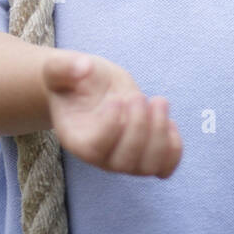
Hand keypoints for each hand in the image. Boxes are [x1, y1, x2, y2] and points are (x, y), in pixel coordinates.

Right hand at [43, 50, 181, 177]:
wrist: (88, 91)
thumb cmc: (72, 81)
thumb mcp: (59, 68)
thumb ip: (65, 67)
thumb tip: (84, 67)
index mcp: (77, 139)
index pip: (96, 147)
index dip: (111, 125)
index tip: (116, 99)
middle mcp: (101, 157)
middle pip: (125, 162)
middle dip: (139, 126)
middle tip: (137, 96)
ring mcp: (124, 159)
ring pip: (148, 166)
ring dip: (160, 134)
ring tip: (158, 102)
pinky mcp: (145, 154)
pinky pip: (165, 166)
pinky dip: (174, 148)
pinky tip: (169, 121)